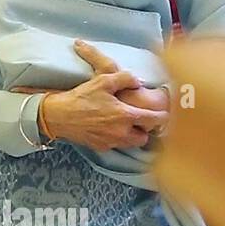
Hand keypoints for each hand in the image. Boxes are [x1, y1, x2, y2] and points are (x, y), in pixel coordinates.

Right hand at [14, 40, 166, 151]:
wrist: (58, 116)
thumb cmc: (81, 98)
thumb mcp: (103, 81)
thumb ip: (125, 78)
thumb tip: (139, 81)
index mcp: (125, 115)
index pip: (154, 120)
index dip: (163, 116)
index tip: (166, 113)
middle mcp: (121, 132)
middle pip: (145, 137)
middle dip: (146, 129)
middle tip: (141, 120)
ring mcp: (111, 142)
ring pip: (131, 143)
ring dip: (132, 135)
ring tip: (126, 125)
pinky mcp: (100, 147)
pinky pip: (116, 145)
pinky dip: (117, 139)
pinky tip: (109, 129)